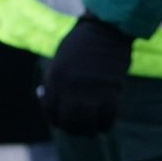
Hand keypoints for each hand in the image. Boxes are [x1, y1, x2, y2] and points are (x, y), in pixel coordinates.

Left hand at [40, 15, 133, 135]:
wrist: (107, 29)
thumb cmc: (82, 43)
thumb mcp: (60, 60)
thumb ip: (56, 82)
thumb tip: (54, 103)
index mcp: (55, 80)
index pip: (50, 113)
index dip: (56, 120)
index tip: (62, 122)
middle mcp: (70, 90)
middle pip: (69, 123)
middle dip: (74, 129)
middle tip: (81, 129)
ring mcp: (91, 93)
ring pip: (87, 126)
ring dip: (90, 130)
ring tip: (93, 129)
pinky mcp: (111, 94)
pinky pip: (107, 120)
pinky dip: (106, 124)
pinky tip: (106, 121)